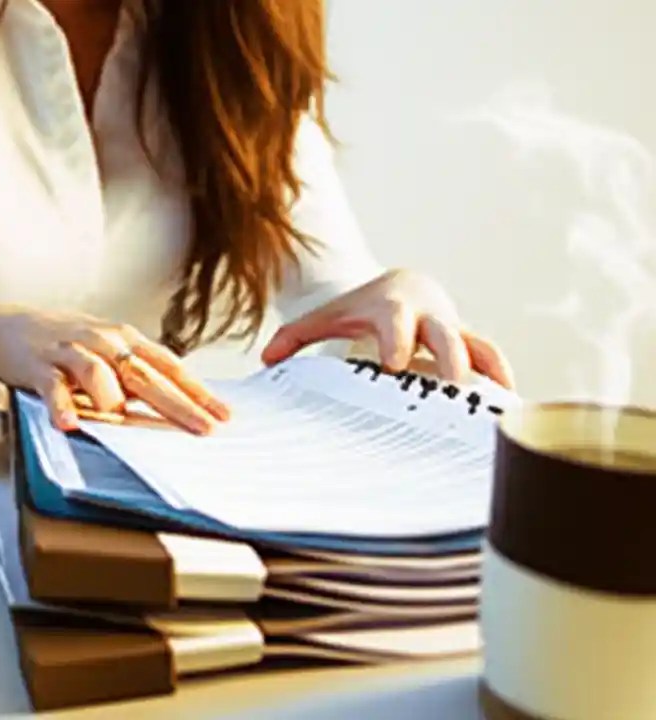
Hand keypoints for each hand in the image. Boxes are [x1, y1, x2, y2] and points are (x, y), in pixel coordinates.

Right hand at [0, 310, 229, 433]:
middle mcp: (102, 342)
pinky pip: (52, 387)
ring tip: (123, 420)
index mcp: (125, 340)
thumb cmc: (65, 345)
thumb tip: (178, 405)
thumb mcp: (107, 353)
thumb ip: (137, 376)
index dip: (196, 390)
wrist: (7, 330)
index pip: (168, 365)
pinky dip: (61, 405)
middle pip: (144, 373)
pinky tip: (69, 424)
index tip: (222, 414)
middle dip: (176, 402)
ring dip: (113, 399)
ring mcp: (70, 352)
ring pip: (98, 374)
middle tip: (201, 427)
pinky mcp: (38, 364)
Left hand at [261, 269, 514, 387]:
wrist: (404, 285)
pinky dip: (501, 375)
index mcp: (392, 309)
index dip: (396, 341)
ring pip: (477, 344)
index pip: (395, 323)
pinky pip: (491, 355)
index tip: (393, 365)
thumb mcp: (328, 316)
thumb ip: (295, 336)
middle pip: (444, 333)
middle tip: (452, 381)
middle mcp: (427, 318)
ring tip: (496, 399)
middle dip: (449, 355)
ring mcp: (452, 329)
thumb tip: (265, 359)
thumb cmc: (362, 308)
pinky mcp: (468, 342)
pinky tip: (509, 402)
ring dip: (486, 368)